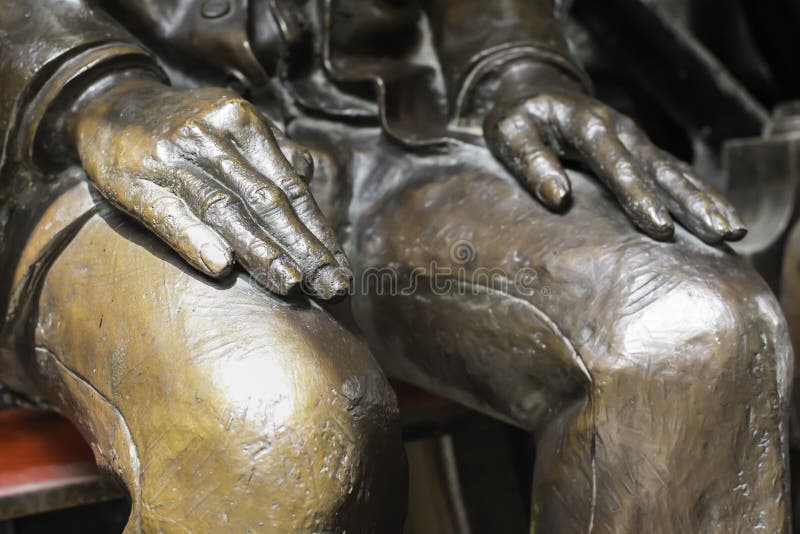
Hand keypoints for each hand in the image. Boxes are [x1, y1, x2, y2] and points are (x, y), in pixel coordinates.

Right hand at [74, 79, 349, 298]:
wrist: (109, 101)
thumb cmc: (185, 123)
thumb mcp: (231, 123)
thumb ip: (271, 148)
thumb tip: (309, 171)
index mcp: (245, 124)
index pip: (291, 188)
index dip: (318, 232)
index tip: (341, 270)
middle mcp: (214, 137)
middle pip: (267, 201)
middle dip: (304, 248)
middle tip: (333, 287)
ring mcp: (174, 157)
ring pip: (226, 209)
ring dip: (260, 250)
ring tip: (291, 285)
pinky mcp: (135, 178)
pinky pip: (169, 213)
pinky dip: (195, 239)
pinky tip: (221, 268)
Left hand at [484, 82, 744, 242]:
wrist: (538, 90)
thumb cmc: (519, 117)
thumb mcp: (509, 133)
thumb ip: (532, 162)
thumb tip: (559, 198)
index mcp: (588, 127)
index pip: (617, 166)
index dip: (639, 197)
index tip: (660, 228)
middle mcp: (621, 132)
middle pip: (660, 170)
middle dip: (691, 202)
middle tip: (719, 232)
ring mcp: (635, 140)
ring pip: (677, 171)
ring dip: (706, 200)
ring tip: (733, 229)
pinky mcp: (641, 150)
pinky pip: (676, 173)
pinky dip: (700, 193)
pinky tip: (721, 216)